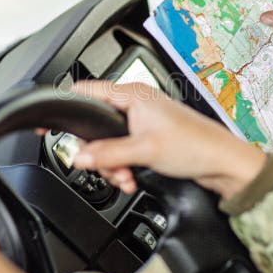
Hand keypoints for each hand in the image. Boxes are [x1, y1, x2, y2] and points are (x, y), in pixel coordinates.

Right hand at [72, 81, 265, 199]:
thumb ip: (108, 153)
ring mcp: (141, 121)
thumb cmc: (195, 145)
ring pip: (107, 143)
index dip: (66, 107)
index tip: (50, 124)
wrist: (223, 163)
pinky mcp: (147, 138)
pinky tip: (132, 179)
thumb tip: (79, 156)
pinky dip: (123, 168)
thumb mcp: (145, 150)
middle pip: (94, 126)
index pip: (86, 92)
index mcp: (132, 94)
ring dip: (111, 165)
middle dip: (98, 153)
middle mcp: (135, 104)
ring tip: (126, 177)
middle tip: (110, 168)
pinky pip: (122, 152)